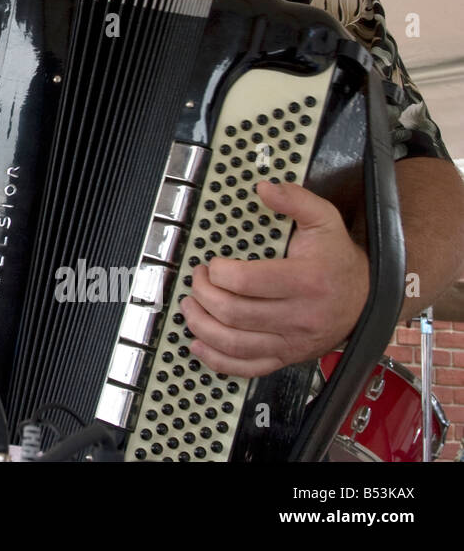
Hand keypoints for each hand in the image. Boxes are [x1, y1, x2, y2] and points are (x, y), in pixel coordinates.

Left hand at [181, 180, 367, 375]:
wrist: (366, 298)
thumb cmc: (338, 260)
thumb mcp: (325, 220)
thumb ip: (295, 200)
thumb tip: (265, 188)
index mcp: (307, 281)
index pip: (248, 283)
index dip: (219, 273)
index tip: (212, 264)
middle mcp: (300, 316)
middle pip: (235, 314)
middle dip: (204, 295)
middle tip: (197, 281)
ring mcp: (293, 342)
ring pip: (236, 344)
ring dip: (202, 326)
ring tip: (190, 307)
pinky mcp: (287, 357)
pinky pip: (248, 368)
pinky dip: (218, 361)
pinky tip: (199, 345)